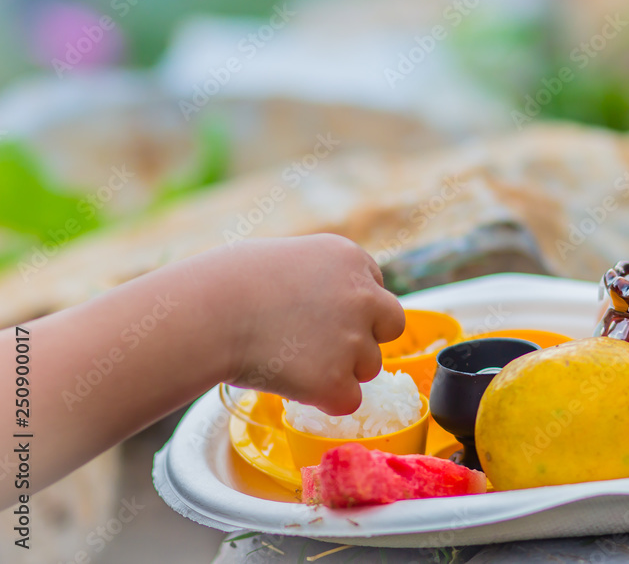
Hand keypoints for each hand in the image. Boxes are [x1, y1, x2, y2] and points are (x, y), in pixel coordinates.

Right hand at [206, 234, 404, 415]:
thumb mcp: (288, 258)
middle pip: (391, 324)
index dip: (349, 307)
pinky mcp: (336, 380)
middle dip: (366, 337)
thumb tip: (331, 303)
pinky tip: (294, 385)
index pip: (374, 288)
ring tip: (292, 361)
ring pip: (369, 366)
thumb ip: (322, 278)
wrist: (205, 314)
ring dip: (340, 369)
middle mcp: (363, 296)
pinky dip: (325, 400)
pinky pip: (348, 401)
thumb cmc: (228, 284)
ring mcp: (353, 339)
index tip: (319, 316)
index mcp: (351, 258)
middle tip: (322, 344)